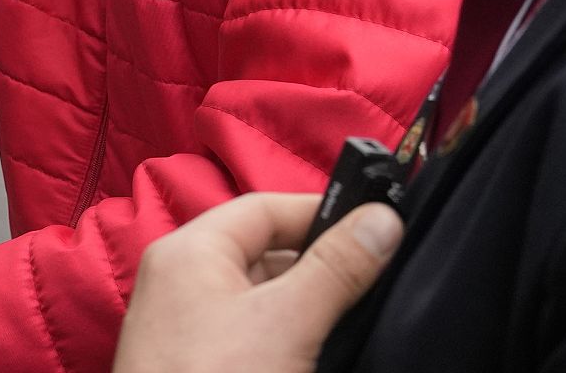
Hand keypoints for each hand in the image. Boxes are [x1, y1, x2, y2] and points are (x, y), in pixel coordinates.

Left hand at [113, 194, 402, 372]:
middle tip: (377, 281)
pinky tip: (321, 357)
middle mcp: (181, 285)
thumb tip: (383, 219)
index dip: (325, 214)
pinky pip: (253, 339)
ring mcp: (186, 333)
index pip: (267, 209)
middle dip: (322, 267)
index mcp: (190, 252)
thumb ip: (338, 268)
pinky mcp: (199, 370)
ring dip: (310, 310)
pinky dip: (290, 341)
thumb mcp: (288, 322)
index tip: (380, 227)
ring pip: (264, 301)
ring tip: (353, 324)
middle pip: (267, 254)